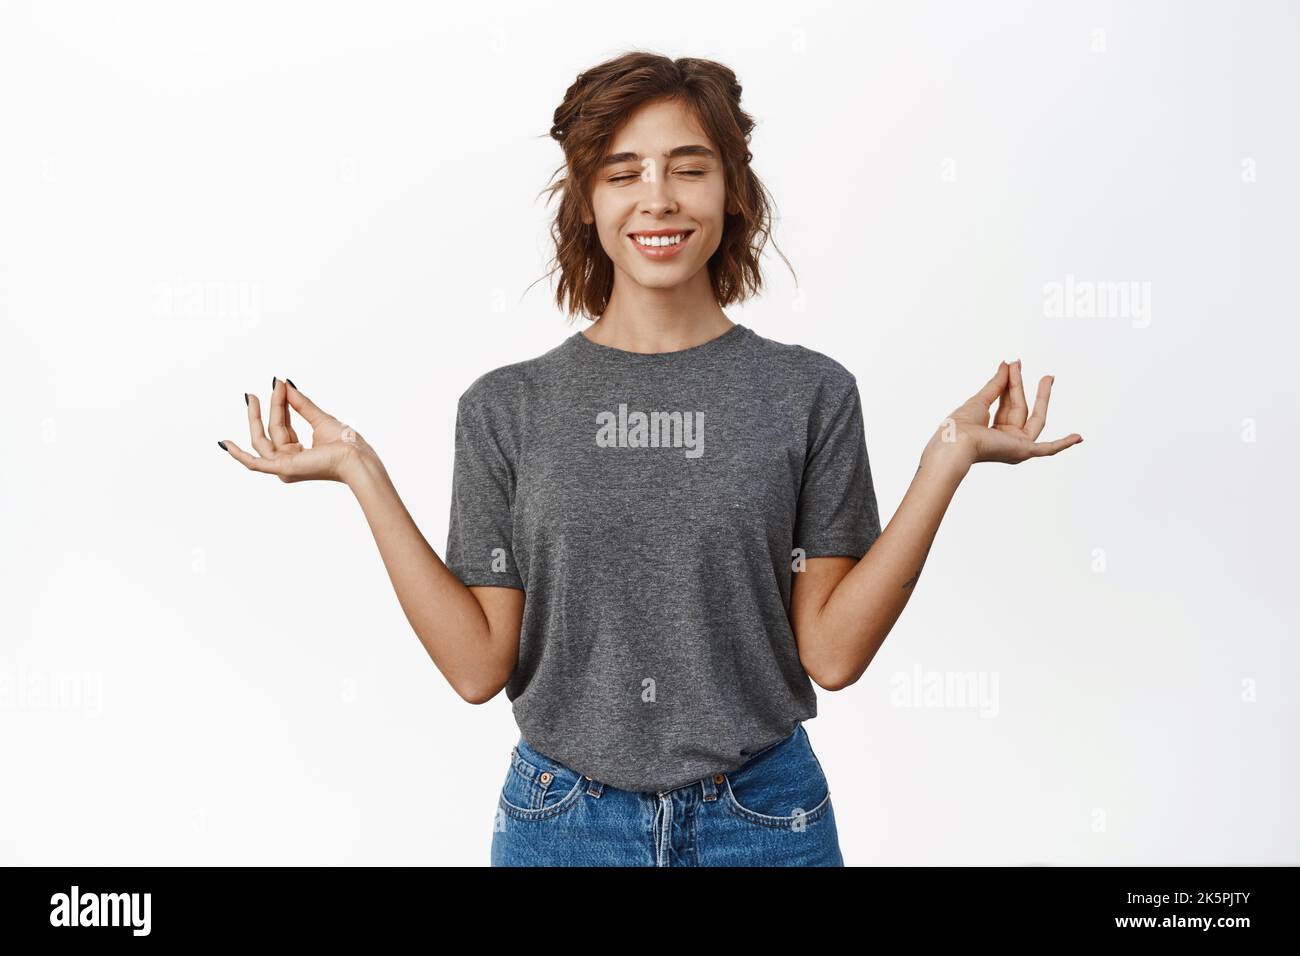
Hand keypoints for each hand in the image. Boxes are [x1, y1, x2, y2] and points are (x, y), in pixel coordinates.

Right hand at [218, 378, 375, 483]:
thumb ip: (300, 403)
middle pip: (270, 431)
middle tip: (253, 393)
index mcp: (298, 454)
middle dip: (264, 410)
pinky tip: (225, 443)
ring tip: (254, 397)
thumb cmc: (347, 444)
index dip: (278, 405)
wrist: (356, 457)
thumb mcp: (320, 418)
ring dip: (258, 417)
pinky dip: (238, 455)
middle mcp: (288, 462)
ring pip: (263, 439)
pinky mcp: (283, 469)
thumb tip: (285, 385)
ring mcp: (284, 467)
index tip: (278, 384)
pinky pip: (254, 463)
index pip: (281, 427)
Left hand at [929, 359, 1081, 467]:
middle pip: (1020, 407)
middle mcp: (1005, 440)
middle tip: (1021, 363)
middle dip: (1021, 385)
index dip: (1010, 382)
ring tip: (1048, 378)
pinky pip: (1048, 449)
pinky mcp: (1024, 451)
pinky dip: (1064, 443)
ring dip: (1041, 397)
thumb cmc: (960, 426)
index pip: (1006, 402)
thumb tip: (1007, 364)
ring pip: (1035, 418)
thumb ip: (996, 384)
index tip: (1012, 364)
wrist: (957, 441)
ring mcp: (1016, 446)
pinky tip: (1079, 437)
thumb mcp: (980, 400)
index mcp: (991, 431)